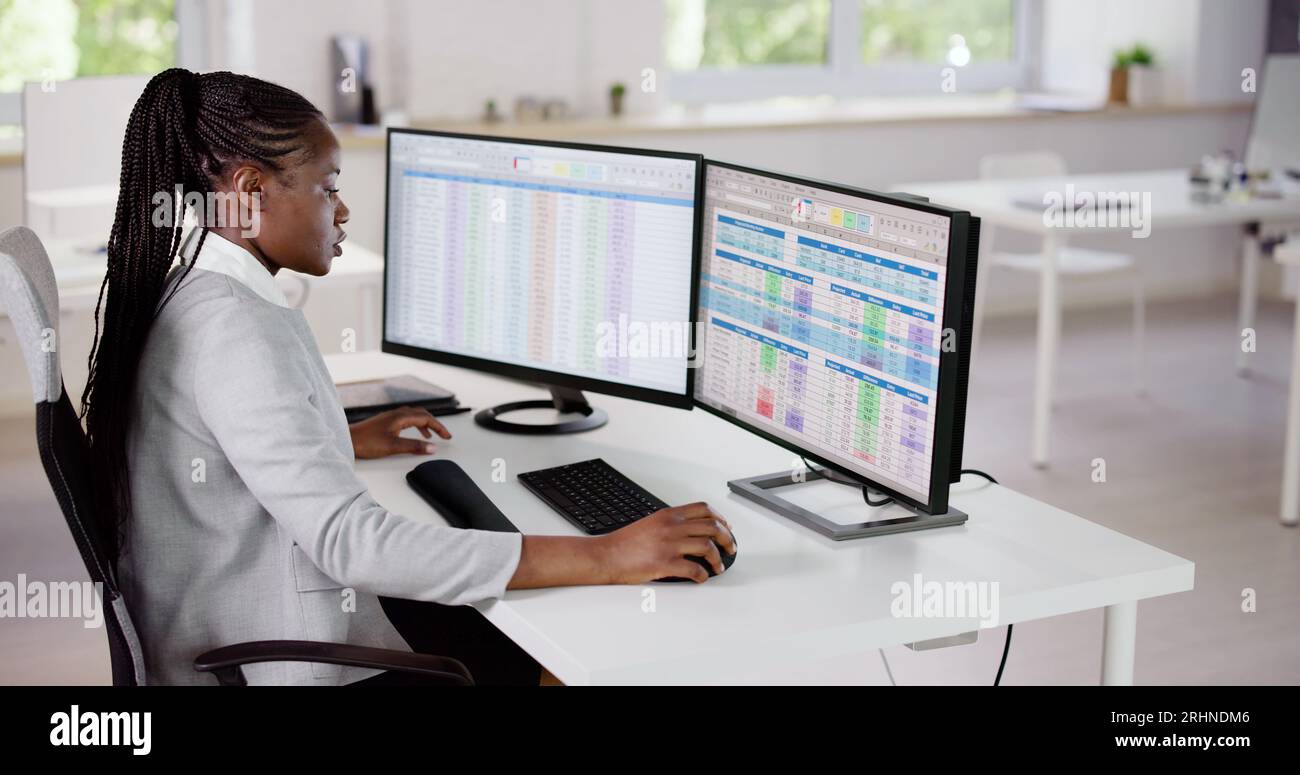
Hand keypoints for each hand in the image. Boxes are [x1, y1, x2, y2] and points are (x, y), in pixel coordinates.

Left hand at [349, 406, 450, 459]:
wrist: (347, 440)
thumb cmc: (366, 442)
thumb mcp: (393, 446)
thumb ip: (414, 447)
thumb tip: (432, 448)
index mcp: (400, 417)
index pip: (426, 418)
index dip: (439, 427)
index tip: (447, 436)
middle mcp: (396, 414)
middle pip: (422, 414)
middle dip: (434, 424)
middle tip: (443, 435)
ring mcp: (390, 417)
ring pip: (413, 416)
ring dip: (424, 425)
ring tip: (430, 436)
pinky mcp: (385, 422)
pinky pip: (405, 420)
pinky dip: (414, 426)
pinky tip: (412, 435)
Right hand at [598, 502, 735, 583]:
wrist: (605, 555)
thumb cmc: (624, 543)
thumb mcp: (650, 523)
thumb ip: (670, 524)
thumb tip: (690, 531)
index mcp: (668, 515)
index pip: (703, 509)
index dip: (720, 518)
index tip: (726, 527)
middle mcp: (671, 527)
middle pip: (712, 526)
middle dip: (727, 538)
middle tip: (730, 548)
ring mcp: (669, 545)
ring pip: (707, 547)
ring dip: (718, 559)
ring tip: (718, 566)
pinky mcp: (665, 563)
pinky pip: (694, 569)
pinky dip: (703, 575)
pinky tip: (701, 578)